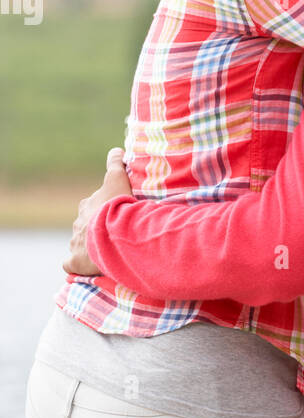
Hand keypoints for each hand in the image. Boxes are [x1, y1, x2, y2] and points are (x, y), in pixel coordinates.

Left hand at [63, 148, 131, 277]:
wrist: (112, 233)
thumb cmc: (116, 207)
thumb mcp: (118, 180)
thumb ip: (116, 165)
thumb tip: (116, 150)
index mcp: (87, 205)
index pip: (93, 207)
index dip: (104, 211)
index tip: (115, 216)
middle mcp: (78, 223)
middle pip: (86, 226)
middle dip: (96, 230)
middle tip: (113, 235)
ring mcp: (75, 242)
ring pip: (80, 244)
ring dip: (90, 248)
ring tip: (107, 253)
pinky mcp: (75, 261)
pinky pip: (72, 264)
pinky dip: (78, 265)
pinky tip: (87, 268)